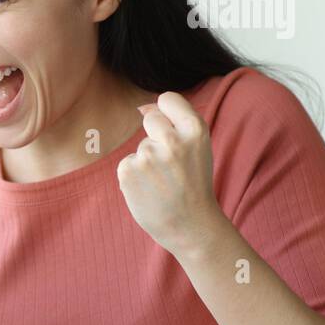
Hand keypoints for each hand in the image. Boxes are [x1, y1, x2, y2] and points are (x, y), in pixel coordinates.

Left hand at [116, 91, 228, 258]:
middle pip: (150, 118)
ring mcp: (148, 155)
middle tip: (170, 165)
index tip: (173, 131)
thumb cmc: (193, 184)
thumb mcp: (197, 148)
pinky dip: (134, 175)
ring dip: (147, 161)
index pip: (168, 98)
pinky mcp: (128, 170)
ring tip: (162, 182)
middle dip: (155, 136)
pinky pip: (127, 162)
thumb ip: (175, 124)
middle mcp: (172, 140)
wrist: (189, 225)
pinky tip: (149, 190)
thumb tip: (142, 107)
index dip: (167, 113)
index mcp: (195, 129)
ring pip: (140, 146)